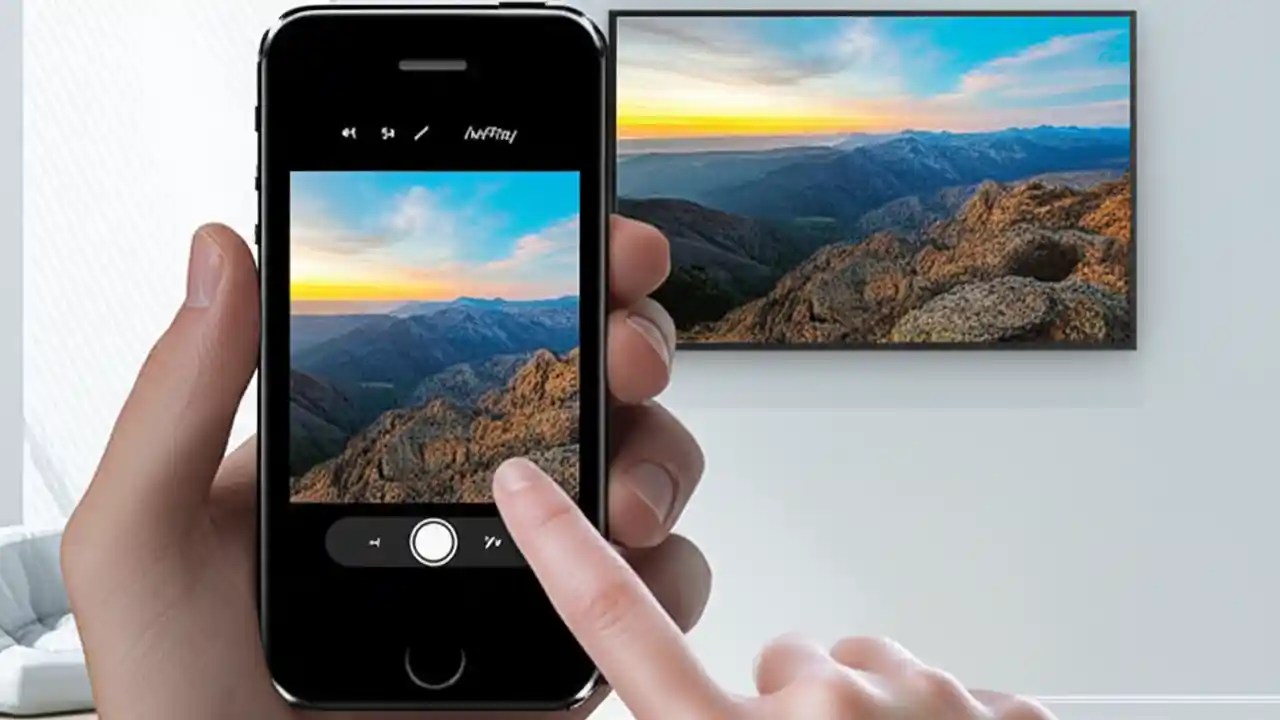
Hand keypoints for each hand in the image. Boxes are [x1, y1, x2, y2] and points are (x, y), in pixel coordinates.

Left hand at [61, 218, 706, 718]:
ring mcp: (533, 566)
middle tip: (626, 354)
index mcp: (386, 449)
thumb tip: (222, 254)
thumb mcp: (153, 547)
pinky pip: (659, 586)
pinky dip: (670, 570)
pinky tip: (629, 568)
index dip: (562, 274)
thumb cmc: (195, 710)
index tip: (604, 245)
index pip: (481, 331)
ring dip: (660, 458)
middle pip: (591, 384)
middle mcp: (472, 496)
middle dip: (635, 345)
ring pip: (646, 471)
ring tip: (624, 496)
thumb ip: (179, 404)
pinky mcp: (575, 644)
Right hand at [495, 459, 1057, 719]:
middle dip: (790, 711)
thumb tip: (685, 710)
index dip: (561, 549)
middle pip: (782, 662)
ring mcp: (923, 701)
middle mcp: (824, 711)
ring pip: (867, 672)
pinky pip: (945, 694)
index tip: (525, 485)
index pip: (617, 627)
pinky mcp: (1000, 710)